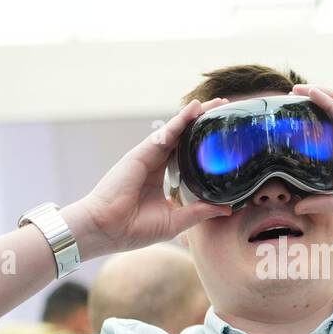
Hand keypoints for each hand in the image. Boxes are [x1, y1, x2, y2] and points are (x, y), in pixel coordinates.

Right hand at [77, 97, 232, 251]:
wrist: (106, 230)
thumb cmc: (133, 229)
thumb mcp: (174, 221)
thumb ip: (199, 212)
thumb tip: (226, 208)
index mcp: (160, 178)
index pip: (186, 155)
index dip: (203, 145)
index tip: (223, 137)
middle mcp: (154, 163)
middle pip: (183, 138)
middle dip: (203, 123)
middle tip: (224, 109)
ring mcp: (148, 156)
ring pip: (176, 130)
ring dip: (196, 115)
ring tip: (217, 103)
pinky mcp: (142, 153)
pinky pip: (165, 133)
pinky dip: (180, 120)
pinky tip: (195, 108)